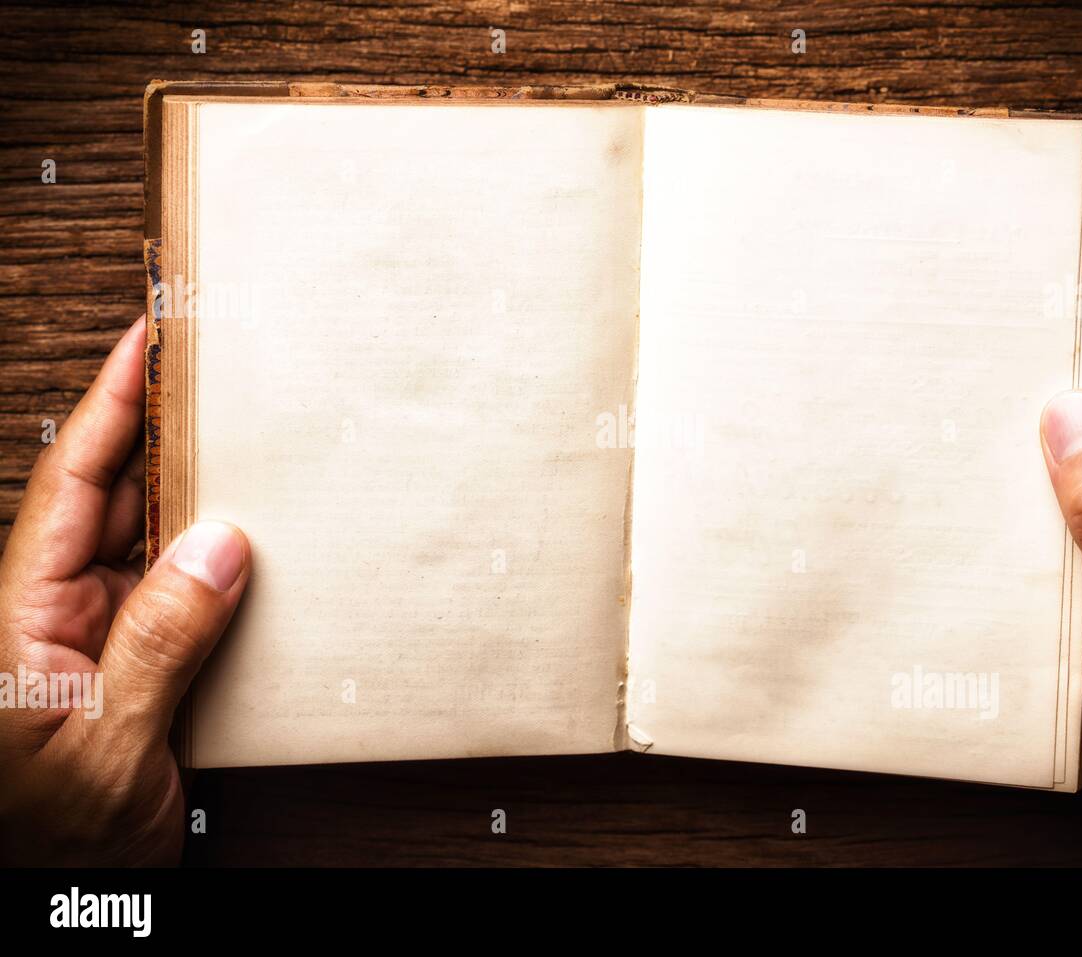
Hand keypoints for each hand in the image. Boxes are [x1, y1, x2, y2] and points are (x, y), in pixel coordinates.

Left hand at [0, 316, 248, 864]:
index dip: (112, 403)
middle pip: (116, 494)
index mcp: (19, 616)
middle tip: (220, 371)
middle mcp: (56, 611)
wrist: (66, 904)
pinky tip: (259, 536)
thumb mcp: (104, 749)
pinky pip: (184, 587)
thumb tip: (219, 545)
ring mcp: (99, 633)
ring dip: (203, 493)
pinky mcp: (138, 660)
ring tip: (254, 442)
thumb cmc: (50, 845)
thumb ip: (156, 644)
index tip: (150, 336)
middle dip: (166, 429)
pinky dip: (222, 557)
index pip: (72, 484)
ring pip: (157, 537)